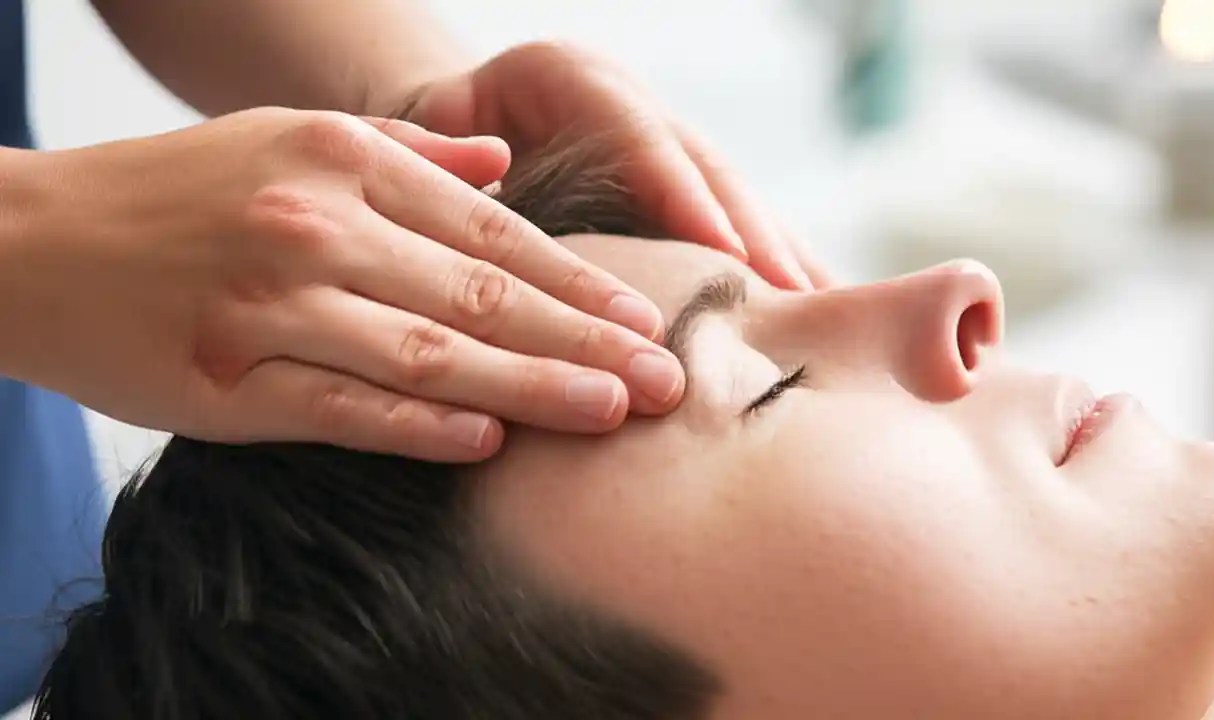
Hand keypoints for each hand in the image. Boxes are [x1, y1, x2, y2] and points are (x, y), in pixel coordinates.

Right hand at [1, 108, 684, 461]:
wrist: (30, 241)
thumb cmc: (177, 191)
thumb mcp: (290, 140)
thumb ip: (406, 157)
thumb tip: (503, 162)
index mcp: (340, 161)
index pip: (490, 229)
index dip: (577, 280)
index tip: (647, 317)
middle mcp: (314, 225)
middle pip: (479, 293)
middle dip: (583, 341)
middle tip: (663, 379)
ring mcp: (270, 306)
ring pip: (428, 355)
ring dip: (530, 390)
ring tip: (609, 414)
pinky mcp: (228, 382)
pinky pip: (344, 409)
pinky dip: (422, 429)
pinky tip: (490, 446)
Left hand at [389, 41, 836, 289]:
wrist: (457, 112)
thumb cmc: (434, 135)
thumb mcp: (428, 129)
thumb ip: (453, 147)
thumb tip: (497, 163)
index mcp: (568, 75)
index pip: (636, 136)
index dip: (683, 197)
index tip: (725, 255)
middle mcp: (633, 102)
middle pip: (707, 168)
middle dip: (756, 235)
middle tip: (799, 298)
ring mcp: (663, 138)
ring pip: (735, 194)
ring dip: (781, 253)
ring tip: (826, 311)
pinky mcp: (679, 180)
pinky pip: (734, 219)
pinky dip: (772, 261)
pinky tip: (812, 303)